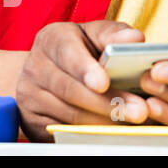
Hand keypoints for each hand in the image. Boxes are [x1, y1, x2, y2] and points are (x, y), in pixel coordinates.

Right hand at [15, 20, 152, 141]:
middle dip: (107, 103)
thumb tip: (134, 39)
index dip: (85, 69)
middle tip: (138, 110)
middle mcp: (36, 68)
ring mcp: (30, 97)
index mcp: (52, 39)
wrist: (48, 69)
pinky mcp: (32, 121)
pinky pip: (62, 131)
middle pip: (70, 90)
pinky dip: (89, 133)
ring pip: (68, 114)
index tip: (103, 83)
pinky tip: (112, 130)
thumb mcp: (97, 34)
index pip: (68, 54)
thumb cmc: (81, 47)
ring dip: (102, 120)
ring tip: (131, 121)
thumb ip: (115, 35)